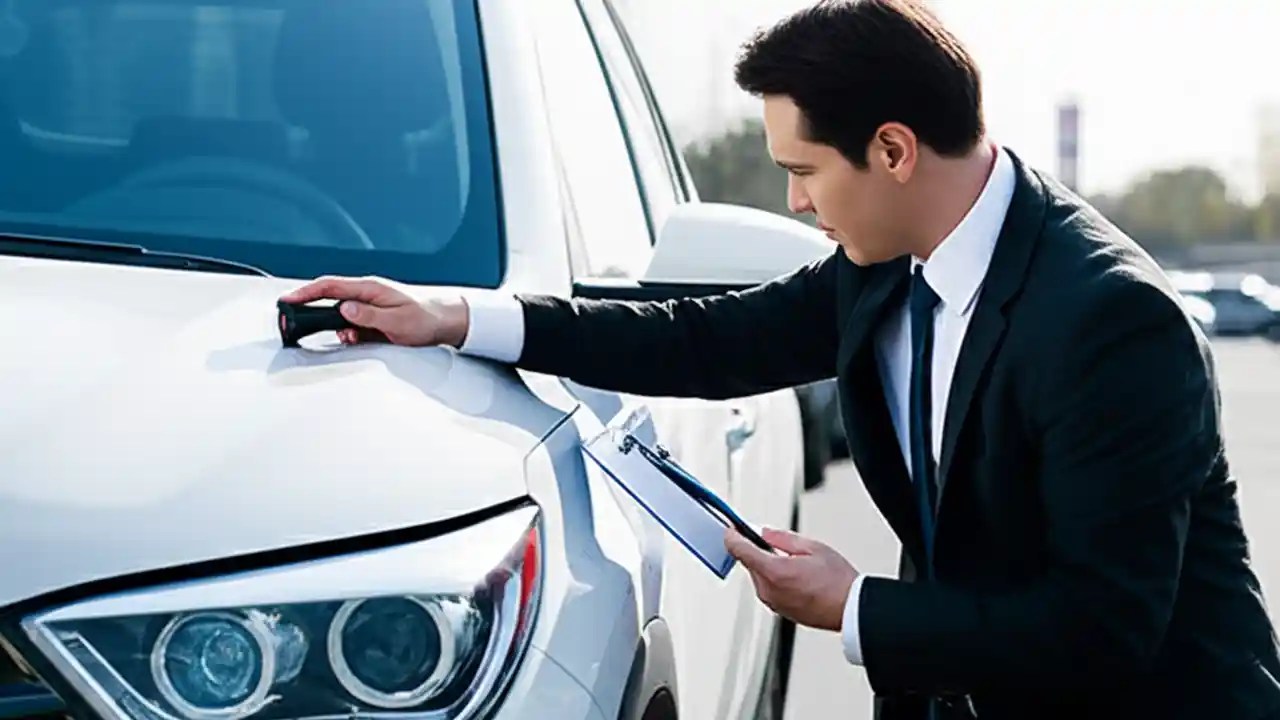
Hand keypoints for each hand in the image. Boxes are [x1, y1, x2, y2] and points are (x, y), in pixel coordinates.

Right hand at [279, 276, 468, 347]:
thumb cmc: (425, 317)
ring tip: (340, 337)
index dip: (306, 292)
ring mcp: (367, 307)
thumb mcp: (397, 320)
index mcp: (370, 288)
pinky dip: (346, 334)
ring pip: (338, 315)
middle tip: (292, 321)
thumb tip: (345, 309)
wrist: (443, 321)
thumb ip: (370, 315)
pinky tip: (353, 339)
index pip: (330, 286)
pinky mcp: (371, 319)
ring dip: (333, 327)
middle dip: (309, 309)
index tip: (288, 300)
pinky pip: (350, 326)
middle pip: (328, 298)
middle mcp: (366, 295)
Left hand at [724, 527, 857, 631]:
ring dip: (766, 565)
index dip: (732, 536)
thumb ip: (782, 538)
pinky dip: (773, 579)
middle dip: (755, 550)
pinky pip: (768, 589)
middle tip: (770, 540)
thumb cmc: (837, 582)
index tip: (731, 529)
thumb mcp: (812, 547)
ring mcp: (773, 603)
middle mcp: (768, 590)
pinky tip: (793, 575)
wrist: (850, 609)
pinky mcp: (779, 610)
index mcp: (774, 572)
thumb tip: (765, 533)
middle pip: (749, 563)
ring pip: (758, 576)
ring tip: (791, 560)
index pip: (739, 550)